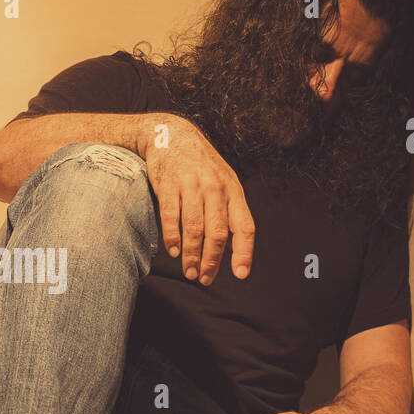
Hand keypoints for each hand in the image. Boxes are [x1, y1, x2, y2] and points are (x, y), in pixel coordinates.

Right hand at [138, 114, 254, 283]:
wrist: (172, 135)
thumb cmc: (201, 165)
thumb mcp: (223, 182)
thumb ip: (228, 212)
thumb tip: (230, 247)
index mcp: (233, 191)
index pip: (244, 227)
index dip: (243, 252)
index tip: (240, 274)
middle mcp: (215, 189)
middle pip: (217, 233)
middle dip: (211, 261)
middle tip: (204, 278)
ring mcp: (191, 186)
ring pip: (194, 228)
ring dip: (191, 255)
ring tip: (189, 272)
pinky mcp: (168, 185)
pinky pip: (172, 216)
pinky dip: (172, 237)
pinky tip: (173, 251)